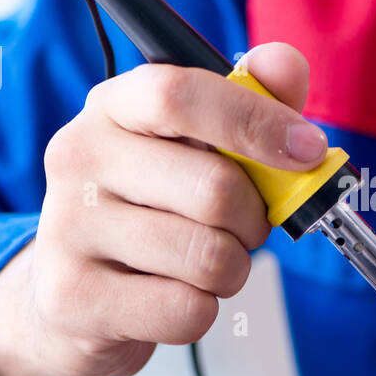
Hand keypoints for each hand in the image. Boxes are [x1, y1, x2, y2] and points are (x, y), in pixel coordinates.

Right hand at [0, 43, 324, 375]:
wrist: (73, 293)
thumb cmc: (153, 209)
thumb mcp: (200, 145)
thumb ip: (252, 100)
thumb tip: (285, 64)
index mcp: (113, 106)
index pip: (180, 94)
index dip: (256, 121)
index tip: (308, 150)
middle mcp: (79, 156)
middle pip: (215, 189)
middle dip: (254, 220)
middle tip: (242, 227)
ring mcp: (67, 227)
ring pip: (208, 257)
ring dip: (232, 270)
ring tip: (204, 262)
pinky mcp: (72, 297)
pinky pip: (186, 311)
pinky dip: (202, 311)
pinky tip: (172, 296)